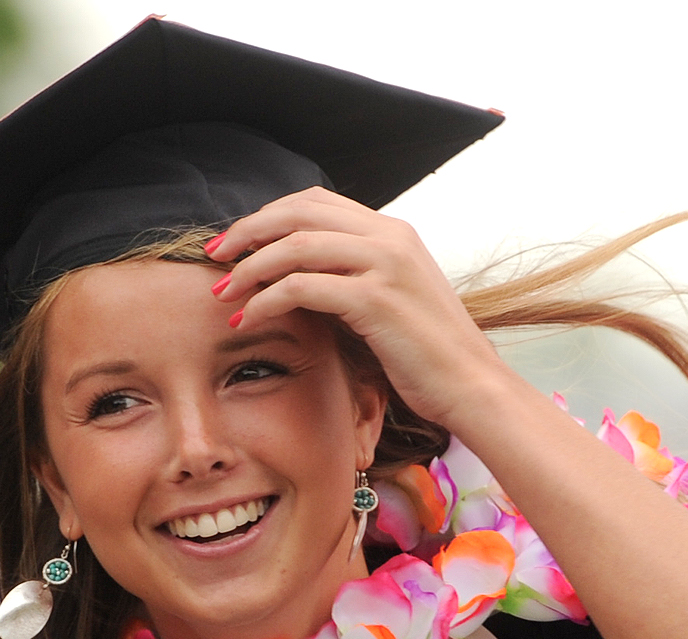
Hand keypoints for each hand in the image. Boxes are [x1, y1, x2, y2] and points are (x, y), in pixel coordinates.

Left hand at [208, 187, 514, 426]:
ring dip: (249, 268)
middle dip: (248, 231)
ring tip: (223, 293)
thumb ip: (356, 279)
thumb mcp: (395, 303)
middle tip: (215, 257)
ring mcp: (385, 265)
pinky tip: (248, 318)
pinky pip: (301, 287)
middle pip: (298, 212)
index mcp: (394, 232)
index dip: (268, 216)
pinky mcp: (375, 300)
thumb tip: (301, 279)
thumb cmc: (431, 357)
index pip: (315, 202)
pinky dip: (266, 300)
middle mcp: (390, 238)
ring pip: (294, 245)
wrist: (472, 387)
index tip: (236, 242)